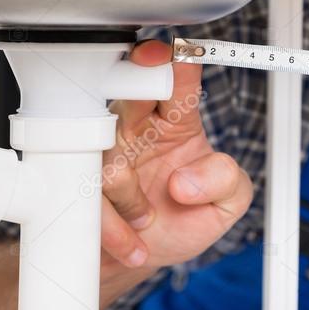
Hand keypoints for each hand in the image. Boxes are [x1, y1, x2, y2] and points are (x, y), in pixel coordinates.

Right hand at [100, 40, 252, 274]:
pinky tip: (133, 243)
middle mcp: (136, 125)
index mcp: (176, 117)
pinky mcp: (79, 184)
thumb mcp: (229, 202)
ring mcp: (104, 152)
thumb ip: (227, 180)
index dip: (173, 60)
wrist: (143, 255)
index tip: (173, 54)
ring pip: (111, 159)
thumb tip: (186, 180)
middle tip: (146, 118)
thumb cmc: (184, 217)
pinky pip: (91, 200)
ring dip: (132, 198)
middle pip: (130, 91)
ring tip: (147, 219)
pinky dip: (116, 229)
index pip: (177, 77)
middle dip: (134, 91)